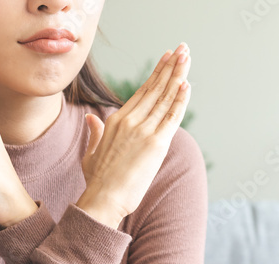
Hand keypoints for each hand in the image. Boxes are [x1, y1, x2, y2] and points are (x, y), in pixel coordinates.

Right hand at [77, 43, 192, 227]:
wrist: (102, 200)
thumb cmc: (97, 181)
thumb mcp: (91, 152)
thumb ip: (95, 132)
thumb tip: (91, 117)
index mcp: (115, 120)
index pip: (141, 92)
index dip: (156, 74)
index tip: (166, 59)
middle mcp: (130, 121)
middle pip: (155, 89)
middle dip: (170, 67)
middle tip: (182, 49)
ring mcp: (143, 131)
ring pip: (165, 98)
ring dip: (178, 76)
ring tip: (186, 57)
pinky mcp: (156, 144)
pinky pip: (172, 118)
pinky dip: (180, 101)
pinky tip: (187, 85)